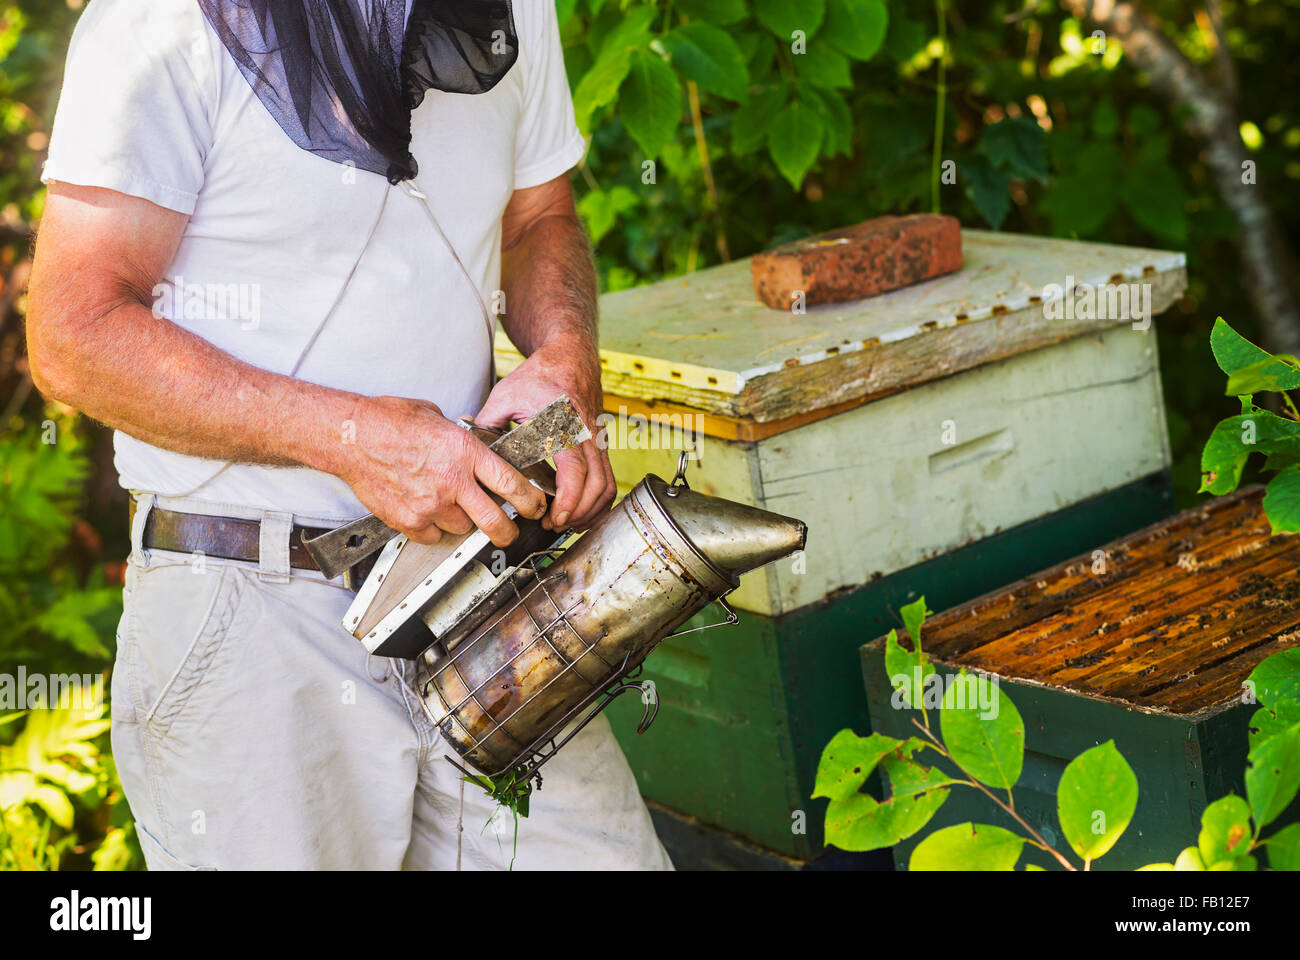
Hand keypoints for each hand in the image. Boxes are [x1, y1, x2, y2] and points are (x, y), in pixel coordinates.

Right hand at [337, 396, 547, 546]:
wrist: (353, 436)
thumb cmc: (391, 421)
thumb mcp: (439, 419)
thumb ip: (464, 442)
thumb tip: (479, 453)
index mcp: (466, 453)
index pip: (512, 484)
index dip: (531, 501)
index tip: (536, 507)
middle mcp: (452, 481)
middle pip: (495, 522)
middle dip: (508, 532)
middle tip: (509, 532)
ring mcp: (430, 504)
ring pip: (462, 529)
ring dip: (461, 522)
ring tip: (447, 504)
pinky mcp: (409, 520)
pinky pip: (432, 536)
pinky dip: (432, 528)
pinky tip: (424, 509)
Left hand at [475, 339, 615, 530]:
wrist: (570, 358)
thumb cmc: (540, 376)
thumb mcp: (505, 395)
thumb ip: (486, 424)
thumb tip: (468, 450)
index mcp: (562, 426)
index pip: (575, 471)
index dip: (568, 499)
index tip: (553, 516)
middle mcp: (585, 436)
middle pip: (596, 485)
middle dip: (576, 512)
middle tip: (554, 526)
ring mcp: (597, 441)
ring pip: (606, 485)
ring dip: (589, 510)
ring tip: (566, 523)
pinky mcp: (601, 445)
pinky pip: (608, 479)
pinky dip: (599, 501)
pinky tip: (583, 512)